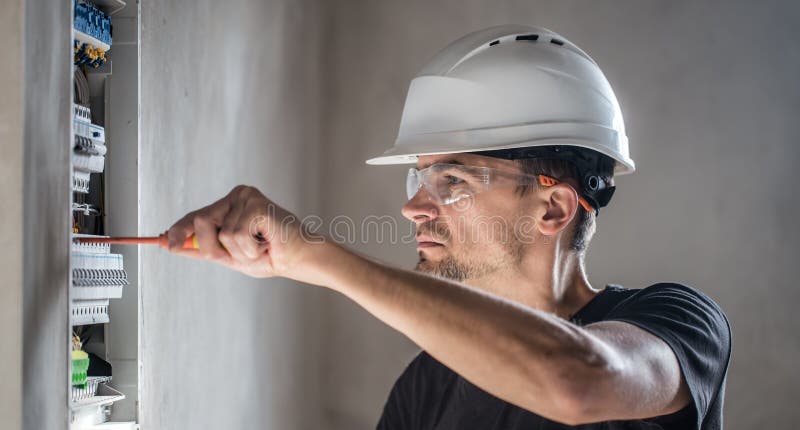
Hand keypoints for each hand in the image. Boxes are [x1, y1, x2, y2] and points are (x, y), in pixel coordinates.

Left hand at [166, 185, 310, 277]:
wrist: (298, 260)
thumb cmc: (269, 256)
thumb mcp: (229, 255)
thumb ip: (203, 248)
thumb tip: (171, 245)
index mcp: (229, 205)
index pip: (196, 215)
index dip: (179, 230)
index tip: (167, 244)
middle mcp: (237, 196)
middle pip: (200, 222)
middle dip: (215, 248)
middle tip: (245, 253)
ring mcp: (247, 198)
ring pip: (220, 234)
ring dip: (239, 252)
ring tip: (260, 247)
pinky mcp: (257, 204)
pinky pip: (236, 234)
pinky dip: (250, 248)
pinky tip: (266, 242)